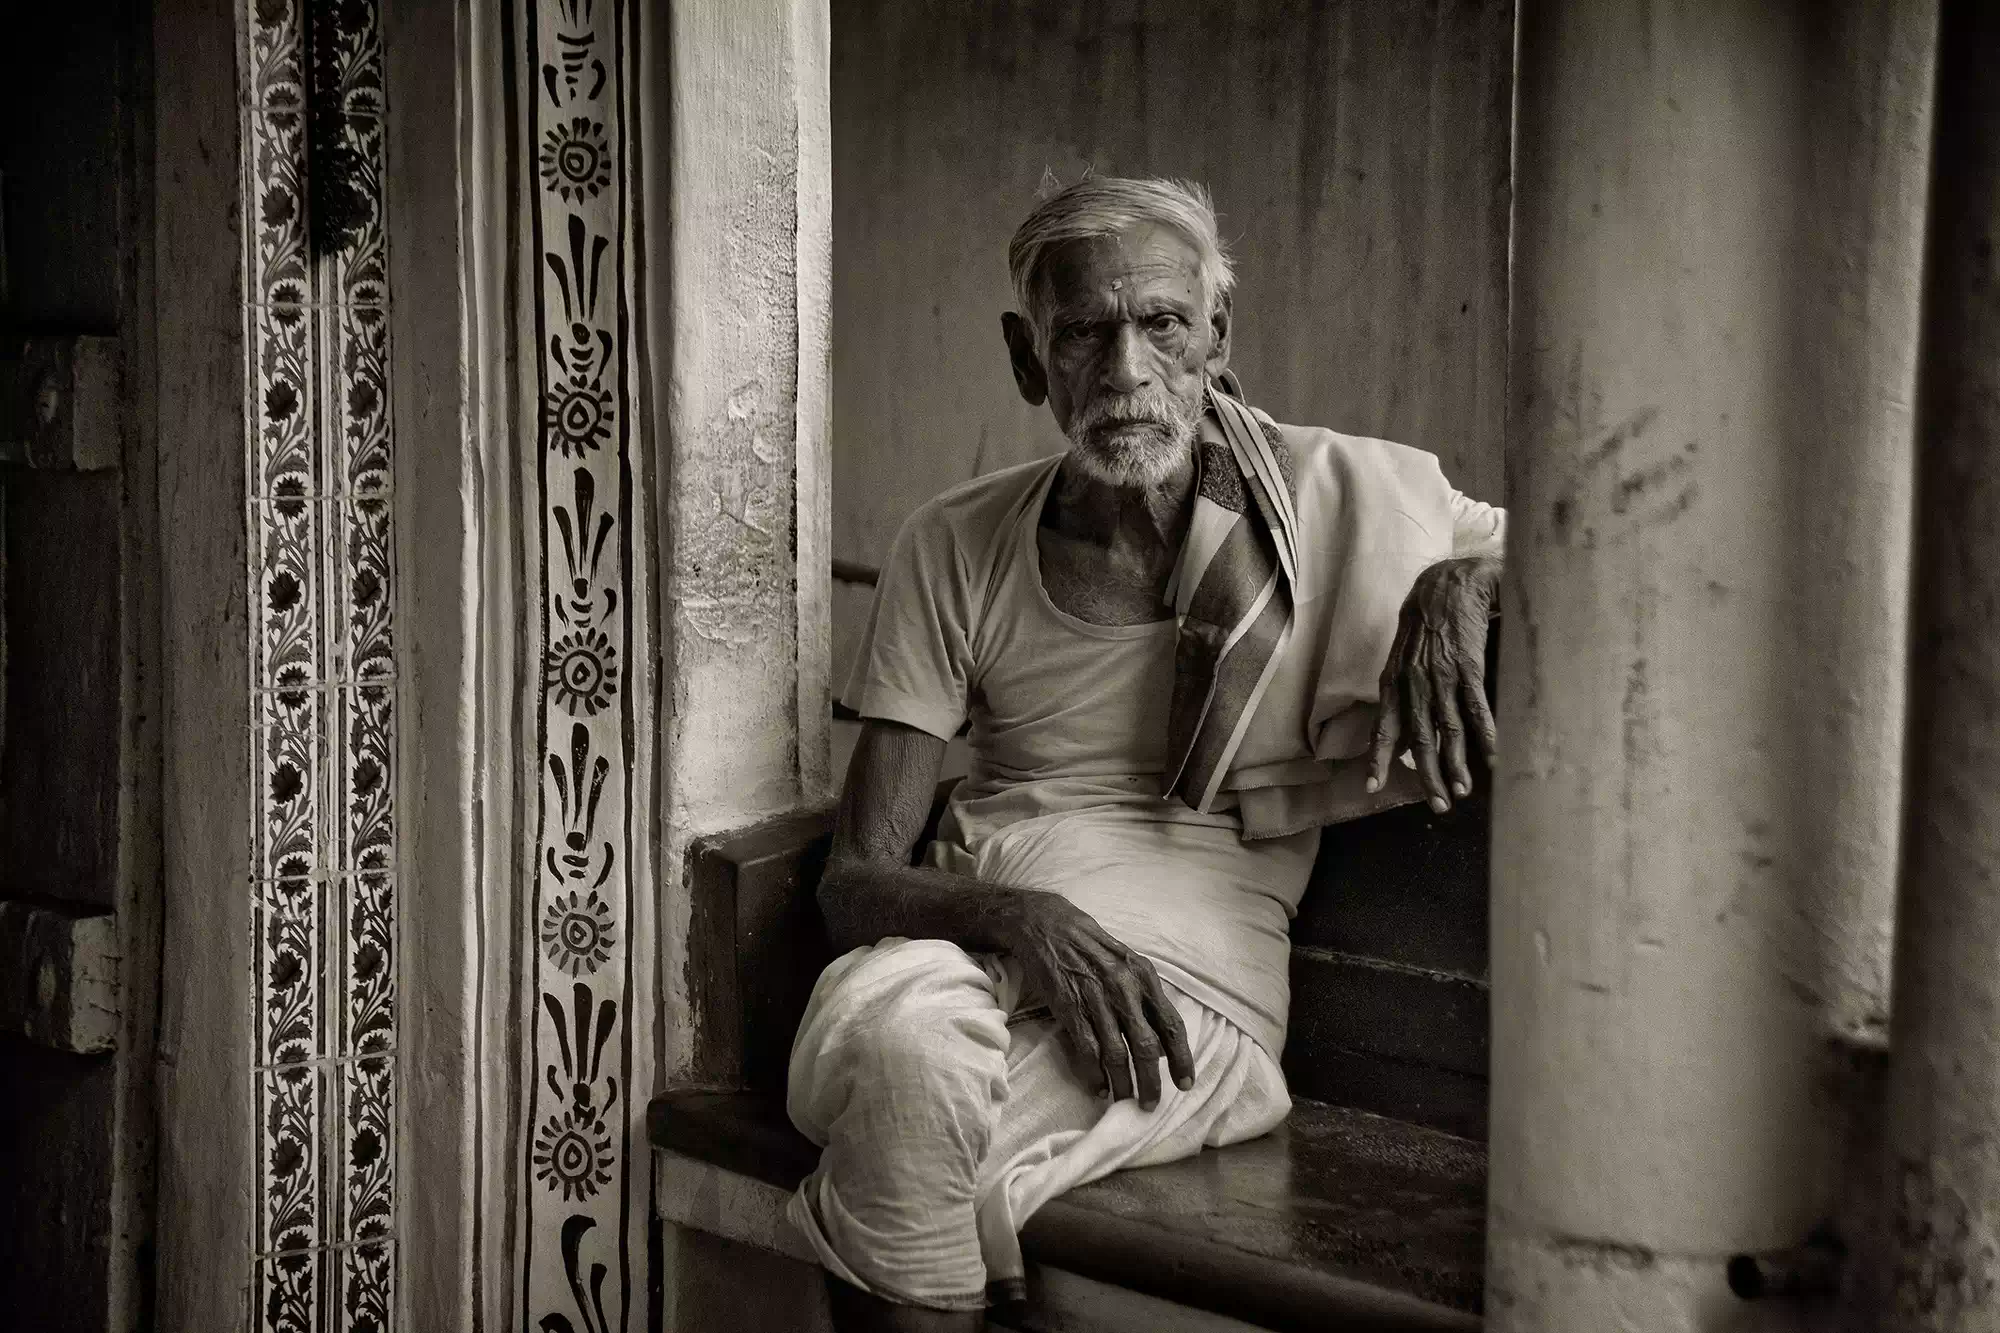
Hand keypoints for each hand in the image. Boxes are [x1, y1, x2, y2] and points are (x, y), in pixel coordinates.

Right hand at [998, 891, 1193, 1108]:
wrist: (1045, 924)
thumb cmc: (1090, 945)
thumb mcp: (1126, 962)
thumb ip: (1143, 996)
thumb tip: (1159, 1040)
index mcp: (1143, 976)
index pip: (1171, 1024)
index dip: (1181, 1058)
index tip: (1186, 1084)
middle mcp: (1123, 988)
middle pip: (1145, 1046)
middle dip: (1151, 1081)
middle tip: (1151, 1105)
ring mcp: (1094, 998)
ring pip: (1116, 1053)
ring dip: (1123, 1083)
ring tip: (1125, 1102)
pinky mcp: (1068, 1006)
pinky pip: (1086, 1048)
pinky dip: (1094, 1073)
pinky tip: (1099, 1087)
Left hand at [1366, 555, 1499, 812]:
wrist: (1448, 584)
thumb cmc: (1425, 626)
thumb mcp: (1401, 660)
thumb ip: (1399, 698)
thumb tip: (1398, 739)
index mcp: (1394, 683)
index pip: (1384, 728)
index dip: (1378, 758)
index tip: (1372, 788)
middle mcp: (1413, 683)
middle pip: (1420, 738)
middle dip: (1428, 775)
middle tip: (1439, 805)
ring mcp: (1441, 675)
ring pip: (1448, 729)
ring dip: (1457, 763)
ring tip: (1463, 791)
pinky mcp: (1469, 666)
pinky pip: (1478, 708)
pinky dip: (1486, 736)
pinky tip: (1493, 759)